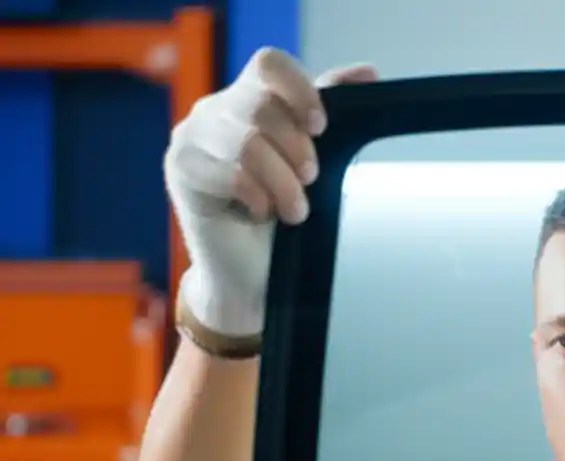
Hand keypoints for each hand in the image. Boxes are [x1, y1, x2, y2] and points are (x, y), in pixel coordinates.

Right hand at [165, 47, 377, 338]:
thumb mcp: (313, 159)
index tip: (322, 127)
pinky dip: (255, 197)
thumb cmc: (284, 216)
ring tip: (292, 211)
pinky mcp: (179, 168)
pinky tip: (259, 212)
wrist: (255, 274)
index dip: (300, 90)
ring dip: (281, 181)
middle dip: (298, 148)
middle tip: (310, 181)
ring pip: (247, 141)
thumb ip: (328, 111)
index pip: (270, 64)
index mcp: (250, 98)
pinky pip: (228, 171)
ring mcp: (192, 136)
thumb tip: (368, 72)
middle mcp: (216, 109)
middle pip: (262, 104)